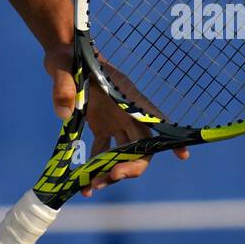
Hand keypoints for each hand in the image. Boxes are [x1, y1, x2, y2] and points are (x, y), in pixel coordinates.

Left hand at [43, 42, 189, 196]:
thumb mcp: (62, 64)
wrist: (61, 56)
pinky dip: (96, 171)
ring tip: (92, 188)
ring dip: (113, 174)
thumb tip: (64, 113)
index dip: (171, 136)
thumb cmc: (67, 56)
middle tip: (112, 176)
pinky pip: (103, 154)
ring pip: (124, 154)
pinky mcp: (100, 127)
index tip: (182, 153)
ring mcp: (115, 121)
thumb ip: (64, 86)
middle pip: (142, 145)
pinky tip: (85, 186)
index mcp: (125, 95)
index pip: (154, 116)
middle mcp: (125, 112)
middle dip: (132, 165)